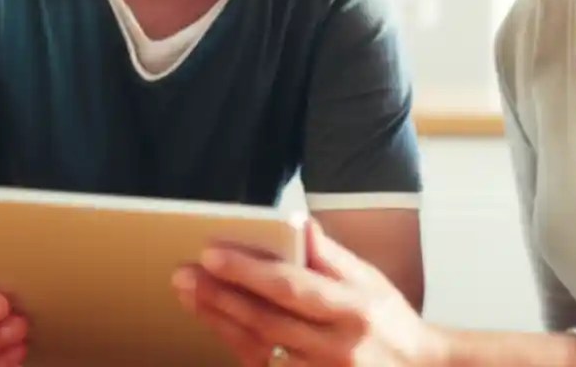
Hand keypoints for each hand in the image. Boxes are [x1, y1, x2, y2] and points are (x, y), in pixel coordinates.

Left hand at [173, 219, 446, 366]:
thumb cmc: (390, 321)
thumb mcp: (370, 280)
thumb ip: (331, 255)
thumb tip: (299, 225)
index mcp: (353, 308)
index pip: (291, 286)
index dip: (248, 270)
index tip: (212, 253)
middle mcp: (337, 346)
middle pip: (266, 320)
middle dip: (221, 296)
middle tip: (185, 274)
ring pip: (259, 350)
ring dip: (221, 323)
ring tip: (192, 298)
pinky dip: (240, 349)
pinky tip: (219, 328)